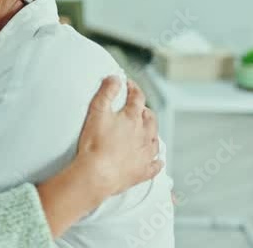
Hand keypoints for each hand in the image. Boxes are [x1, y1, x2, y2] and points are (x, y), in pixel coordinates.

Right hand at [76, 76, 161, 197]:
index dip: (133, 88)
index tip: (129, 85)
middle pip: (150, 118)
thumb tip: (115, 78)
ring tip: (146, 131)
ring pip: (155, 140)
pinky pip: (155, 165)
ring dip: (152, 133)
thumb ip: (107, 92)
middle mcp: (144, 135)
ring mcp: (145, 154)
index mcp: (132, 118)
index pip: (138, 97)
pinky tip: (157, 160)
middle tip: (138, 108)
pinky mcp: (142, 171)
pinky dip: (157, 161)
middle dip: (144, 110)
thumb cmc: (95, 144)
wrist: (96, 173)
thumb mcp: (97, 111)